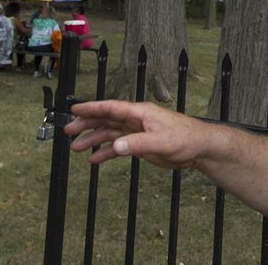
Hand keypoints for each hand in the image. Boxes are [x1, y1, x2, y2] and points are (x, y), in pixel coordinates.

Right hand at [66, 100, 211, 168]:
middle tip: (68, 131)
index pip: (112, 108)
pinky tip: (94, 160)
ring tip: (75, 148)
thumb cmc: (186, 138)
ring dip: (93, 139)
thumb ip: (138, 144)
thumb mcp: (162, 142)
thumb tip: (115, 146)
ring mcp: (137, 131)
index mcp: (140, 113)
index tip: (75, 108)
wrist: (199, 148)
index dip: (93, 108)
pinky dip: (106, 152)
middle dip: (87, 124)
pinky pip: (118, 147)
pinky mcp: (141, 144)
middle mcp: (136, 120)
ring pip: (110, 133)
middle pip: (106, 119)